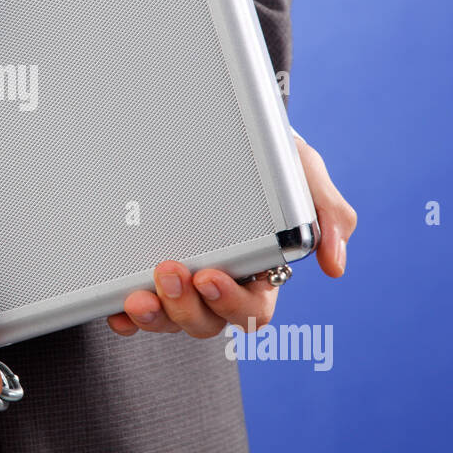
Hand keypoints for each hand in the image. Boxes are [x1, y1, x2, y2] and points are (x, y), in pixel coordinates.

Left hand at [107, 134, 355, 337]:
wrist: (225, 130)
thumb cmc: (273, 159)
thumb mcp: (305, 176)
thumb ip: (329, 215)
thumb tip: (336, 265)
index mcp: (262, 272)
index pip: (252, 310)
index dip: (231, 304)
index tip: (211, 276)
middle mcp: (223, 285)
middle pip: (207, 322)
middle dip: (186, 306)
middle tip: (170, 270)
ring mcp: (186, 284)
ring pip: (172, 320)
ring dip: (155, 316)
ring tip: (137, 296)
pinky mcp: (151, 274)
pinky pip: (139, 311)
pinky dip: (126, 317)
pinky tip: (116, 310)